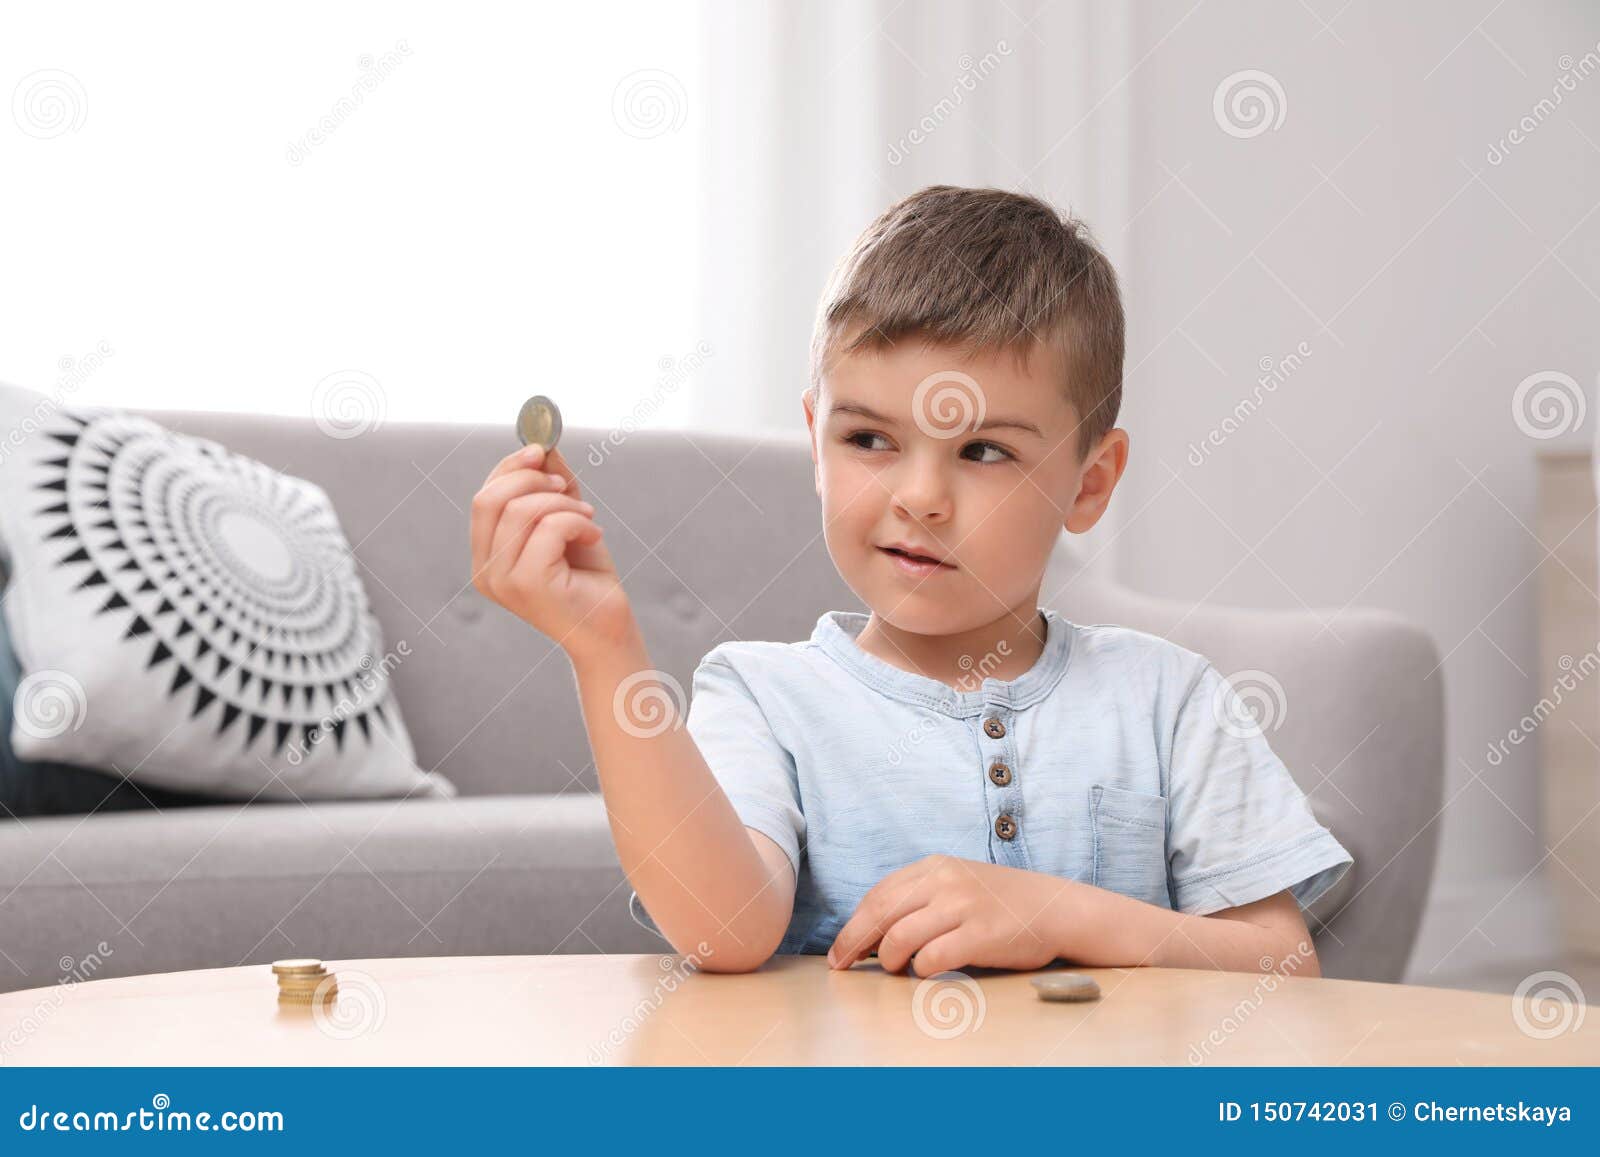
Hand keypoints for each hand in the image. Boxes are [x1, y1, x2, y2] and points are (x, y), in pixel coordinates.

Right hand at [469, 442, 632, 658]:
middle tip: (568, 487)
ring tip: (587, 519)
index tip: (541, 451)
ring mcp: (503, 581)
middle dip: (532, 479)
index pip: (483, 498)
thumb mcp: (567, 521)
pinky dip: (577, 521)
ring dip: (564, 504)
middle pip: (490, 499)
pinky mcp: (529, 585)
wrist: (609, 629)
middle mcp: (486, 572)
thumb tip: (543, 446)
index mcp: (486, 557)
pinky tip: (594, 535)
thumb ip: (552, 487)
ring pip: (521, 510)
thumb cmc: (587, 578)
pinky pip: (549, 527)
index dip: (509, 468)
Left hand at [827, 854, 1077, 977]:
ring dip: (889, 960)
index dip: (853, 924)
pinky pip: (932, 958)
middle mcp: (944, 881)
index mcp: (935, 867)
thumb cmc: (1003, 902)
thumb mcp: (959, 883)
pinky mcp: (981, 935)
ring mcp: (963, 906)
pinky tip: (926, 971)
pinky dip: (920, 970)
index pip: (879, 894)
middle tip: (841, 966)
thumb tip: (876, 932)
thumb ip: (921, 898)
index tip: (841, 949)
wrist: (1057, 908)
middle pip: (880, 913)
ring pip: (900, 937)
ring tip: (894, 970)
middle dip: (853, 943)